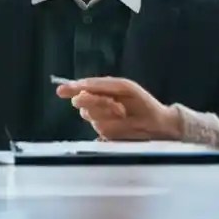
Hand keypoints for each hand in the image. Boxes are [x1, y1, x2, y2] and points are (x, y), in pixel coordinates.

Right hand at [55, 77, 182, 141]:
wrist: (158, 123)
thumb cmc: (142, 102)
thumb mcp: (124, 87)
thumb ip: (101, 85)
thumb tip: (81, 87)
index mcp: (101, 91)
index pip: (80, 89)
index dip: (70, 89)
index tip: (61, 91)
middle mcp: (97, 105)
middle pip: (80, 102)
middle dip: (93, 100)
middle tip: (110, 101)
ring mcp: (100, 120)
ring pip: (88, 114)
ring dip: (104, 110)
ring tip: (122, 110)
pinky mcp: (105, 133)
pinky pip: (98, 125)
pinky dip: (110, 121)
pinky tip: (122, 120)